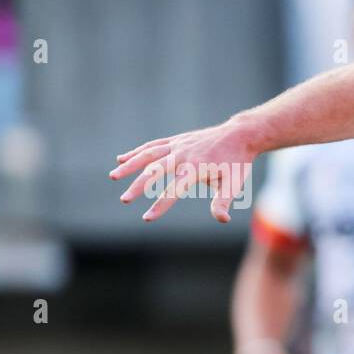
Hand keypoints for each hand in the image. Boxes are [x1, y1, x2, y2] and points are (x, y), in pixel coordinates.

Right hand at [109, 119, 257, 222]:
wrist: (240, 135)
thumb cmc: (238, 163)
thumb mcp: (234, 184)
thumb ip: (223, 201)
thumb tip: (222, 219)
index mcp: (196, 168)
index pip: (174, 189)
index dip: (160, 204)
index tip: (148, 218)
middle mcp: (183, 155)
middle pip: (155, 170)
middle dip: (138, 185)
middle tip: (124, 199)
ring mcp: (178, 145)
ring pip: (148, 155)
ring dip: (129, 165)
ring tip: (113, 176)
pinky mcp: (176, 140)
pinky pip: (152, 146)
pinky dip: (136, 152)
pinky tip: (121, 159)